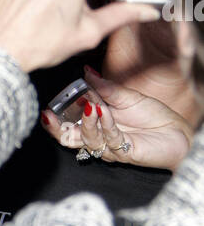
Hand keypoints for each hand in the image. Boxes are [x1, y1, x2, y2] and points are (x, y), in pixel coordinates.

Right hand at [42, 63, 192, 171]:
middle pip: (67, 139)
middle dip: (56, 128)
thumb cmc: (152, 116)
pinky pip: (109, 138)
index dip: (55, 116)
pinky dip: (106, 123)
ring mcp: (109, 147)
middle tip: (50, 115)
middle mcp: (98, 137)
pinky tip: (106, 111)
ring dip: (88, 120)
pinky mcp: (124, 153)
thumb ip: (104, 87)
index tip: (50, 104)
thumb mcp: (125, 96)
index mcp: (94, 124)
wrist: (176, 131)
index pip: (67, 123)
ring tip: (93, 105)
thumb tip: (86, 72)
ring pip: (87, 138)